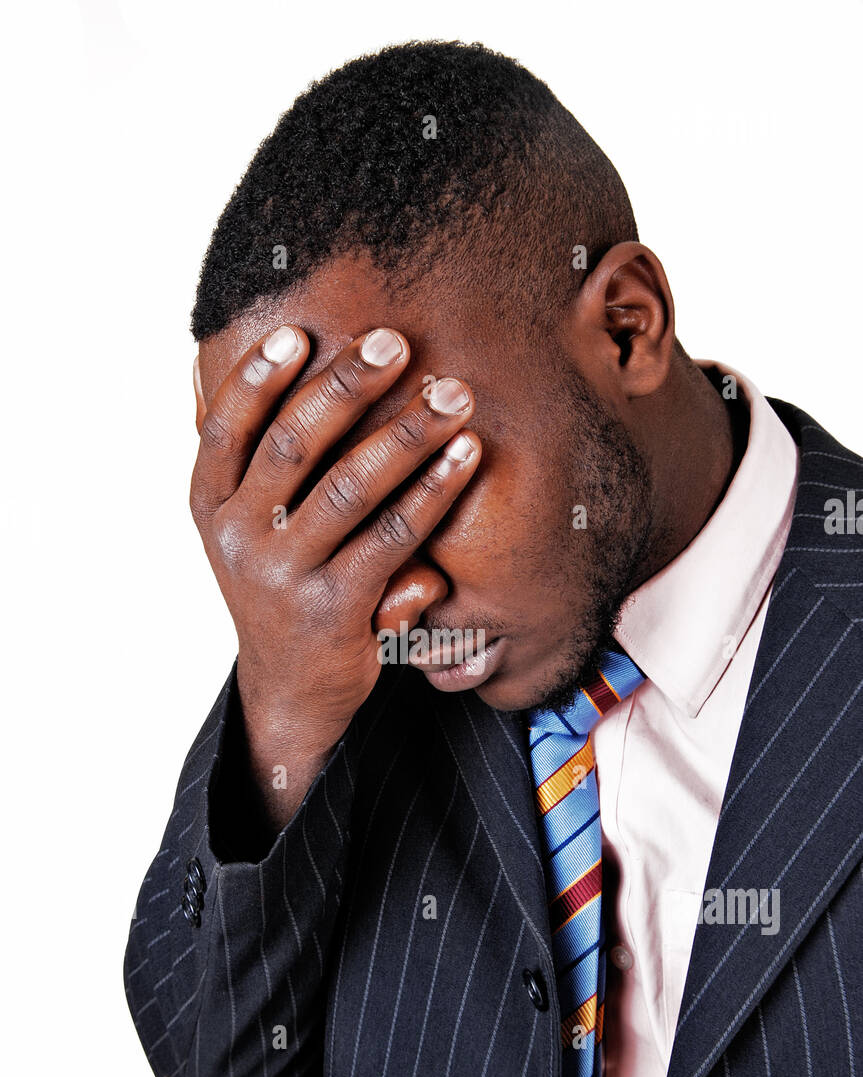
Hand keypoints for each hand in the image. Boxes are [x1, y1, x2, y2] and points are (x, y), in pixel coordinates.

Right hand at [190, 325, 480, 823]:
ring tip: (453, 393)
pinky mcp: (335, 608)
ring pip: (349, 487)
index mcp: (209, 506)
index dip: (258, 377)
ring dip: (407, 433)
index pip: (225, 429)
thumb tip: (275, 357)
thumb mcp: (249, 526)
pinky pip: (392, 537)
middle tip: (395, 342)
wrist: (291, 691)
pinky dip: (434, 491)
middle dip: (346, 386)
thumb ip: (260, 462)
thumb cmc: (283, 585)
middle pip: (292, 445)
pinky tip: (466, 456)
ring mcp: (283, 576)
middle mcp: (237, 538)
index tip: (299, 331)